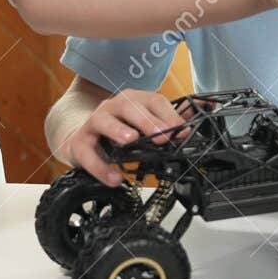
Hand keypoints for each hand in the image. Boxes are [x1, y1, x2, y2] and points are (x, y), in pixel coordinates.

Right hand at [64, 90, 188, 186]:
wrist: (83, 138)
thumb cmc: (120, 129)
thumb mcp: (143, 123)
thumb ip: (169, 121)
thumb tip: (198, 115)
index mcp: (133, 100)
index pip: (153, 101)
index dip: (168, 115)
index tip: (180, 131)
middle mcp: (112, 107)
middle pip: (129, 106)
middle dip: (146, 120)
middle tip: (160, 135)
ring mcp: (93, 122)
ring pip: (103, 121)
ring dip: (118, 129)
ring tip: (131, 140)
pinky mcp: (79, 142)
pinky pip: (87, 153)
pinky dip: (100, 167)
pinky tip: (114, 178)